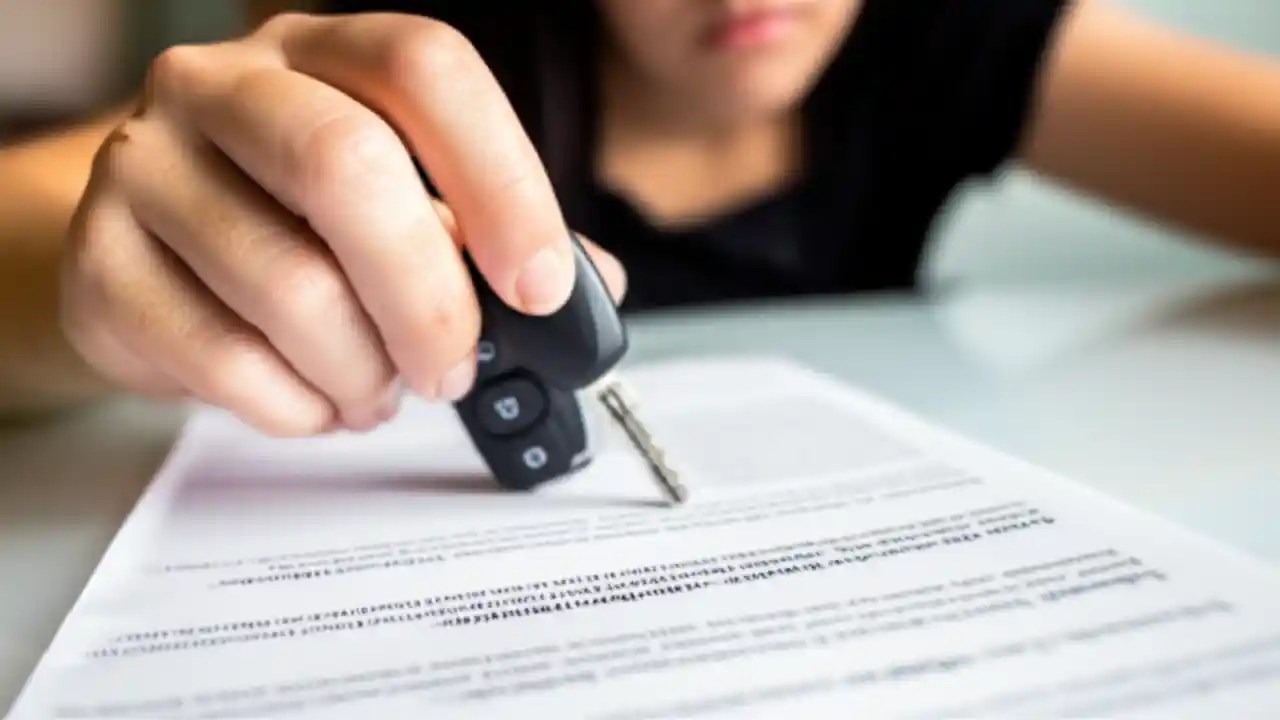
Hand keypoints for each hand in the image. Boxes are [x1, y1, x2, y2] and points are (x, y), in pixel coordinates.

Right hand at [60, 13, 625, 435]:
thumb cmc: (296, 219)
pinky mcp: (101, 265)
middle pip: (344, 168)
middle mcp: (225, 88)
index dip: (501, 179)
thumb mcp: (406, 200)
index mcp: (323, 53)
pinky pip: (223, 360)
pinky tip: (318, 399)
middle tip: (453, 366)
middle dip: (427, 299)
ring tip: (380, 386)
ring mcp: (147, 168)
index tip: (541, 284)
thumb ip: (493, 236)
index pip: (424, 67)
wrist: (156, 246)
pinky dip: (298, 407)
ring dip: (363, 371)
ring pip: (288, 286)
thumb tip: (589, 291)